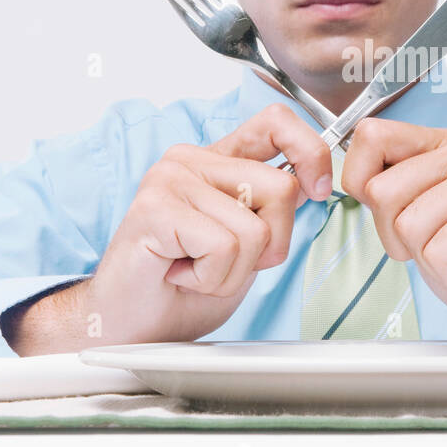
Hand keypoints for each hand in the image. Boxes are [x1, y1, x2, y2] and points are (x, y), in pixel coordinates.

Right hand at [6, 104, 332, 353]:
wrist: (127, 324)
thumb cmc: (182, 289)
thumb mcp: (246, 245)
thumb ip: (272, 210)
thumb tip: (314, 185)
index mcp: (217, 161)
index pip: (276, 122)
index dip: (310, 151)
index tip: (318, 189)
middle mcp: (191, 160)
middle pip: (282, 188)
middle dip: (271, 244)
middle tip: (225, 262)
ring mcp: (170, 179)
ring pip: (256, 228)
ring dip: (235, 270)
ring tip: (197, 270)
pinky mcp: (156, 208)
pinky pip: (225, 247)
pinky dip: (213, 278)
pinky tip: (181, 275)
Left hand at [341, 119, 446, 342]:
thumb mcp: (419, 222)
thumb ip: (390, 190)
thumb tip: (349, 174)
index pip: (371, 135)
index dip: (362, 184)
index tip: (393, 216)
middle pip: (382, 189)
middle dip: (397, 235)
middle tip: (444, 248)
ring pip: (406, 221)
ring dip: (428, 256)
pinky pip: (437, 248)